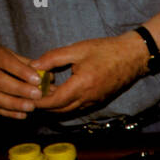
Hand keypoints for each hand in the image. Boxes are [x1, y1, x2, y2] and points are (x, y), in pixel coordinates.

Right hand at [0, 41, 41, 118]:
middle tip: (37, 95)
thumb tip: (49, 77)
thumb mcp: (8, 53)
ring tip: (31, 107)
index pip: (4, 61)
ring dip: (13, 103)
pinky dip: (8, 113)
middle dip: (19, 89)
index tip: (38, 79)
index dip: (21, 71)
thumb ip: (28, 64)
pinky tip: (22, 115)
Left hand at [29, 34, 147, 114]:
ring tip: (42, 94)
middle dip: (44, 106)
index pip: (55, 101)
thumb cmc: (106, 50)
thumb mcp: (77, 49)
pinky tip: (59, 92)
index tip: (26, 97)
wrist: (133, 57)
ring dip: (55, 105)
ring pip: (69, 110)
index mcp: (82, 85)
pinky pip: (78, 106)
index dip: (39, 101)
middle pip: (60, 110)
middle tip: (29, 96)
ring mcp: (95, 101)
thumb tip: (34, 65)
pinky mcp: (99, 101)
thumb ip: (53, 58)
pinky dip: (66, 103)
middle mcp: (88, 98)